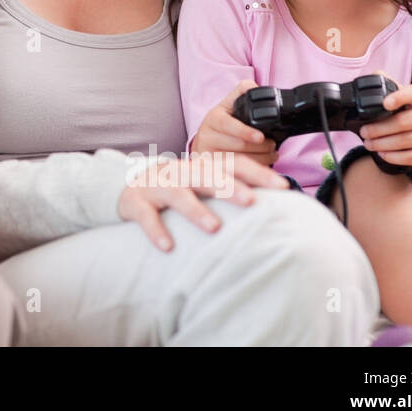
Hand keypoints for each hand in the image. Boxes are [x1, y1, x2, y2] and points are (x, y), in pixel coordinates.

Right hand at [117, 151, 290, 251]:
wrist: (129, 187)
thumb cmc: (177, 190)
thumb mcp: (203, 184)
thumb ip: (232, 190)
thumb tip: (279, 202)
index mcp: (201, 167)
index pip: (232, 164)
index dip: (257, 172)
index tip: (282, 186)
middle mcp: (181, 173)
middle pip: (207, 175)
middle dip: (230, 188)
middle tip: (252, 202)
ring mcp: (158, 186)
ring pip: (178, 194)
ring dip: (196, 210)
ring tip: (214, 228)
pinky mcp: (136, 202)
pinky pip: (146, 215)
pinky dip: (156, 230)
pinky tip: (168, 246)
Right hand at [189, 80, 278, 165]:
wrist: (203, 144)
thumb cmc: (220, 124)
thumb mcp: (227, 106)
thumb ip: (241, 93)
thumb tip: (255, 86)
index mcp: (213, 118)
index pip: (227, 125)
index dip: (245, 131)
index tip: (260, 137)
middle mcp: (206, 136)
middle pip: (238, 145)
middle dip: (262, 147)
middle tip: (274, 146)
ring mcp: (208, 155)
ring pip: (239, 160)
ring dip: (262, 159)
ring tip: (272, 154)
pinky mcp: (212, 171)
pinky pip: (237, 173)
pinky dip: (254, 169)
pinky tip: (264, 165)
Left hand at [359, 82, 411, 167]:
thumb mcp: (404, 99)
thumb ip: (388, 86)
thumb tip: (373, 76)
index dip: (399, 97)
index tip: (385, 103)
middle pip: (402, 122)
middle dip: (378, 129)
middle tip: (364, 132)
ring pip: (404, 141)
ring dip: (381, 144)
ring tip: (368, 144)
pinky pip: (410, 157)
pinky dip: (392, 156)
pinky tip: (382, 154)